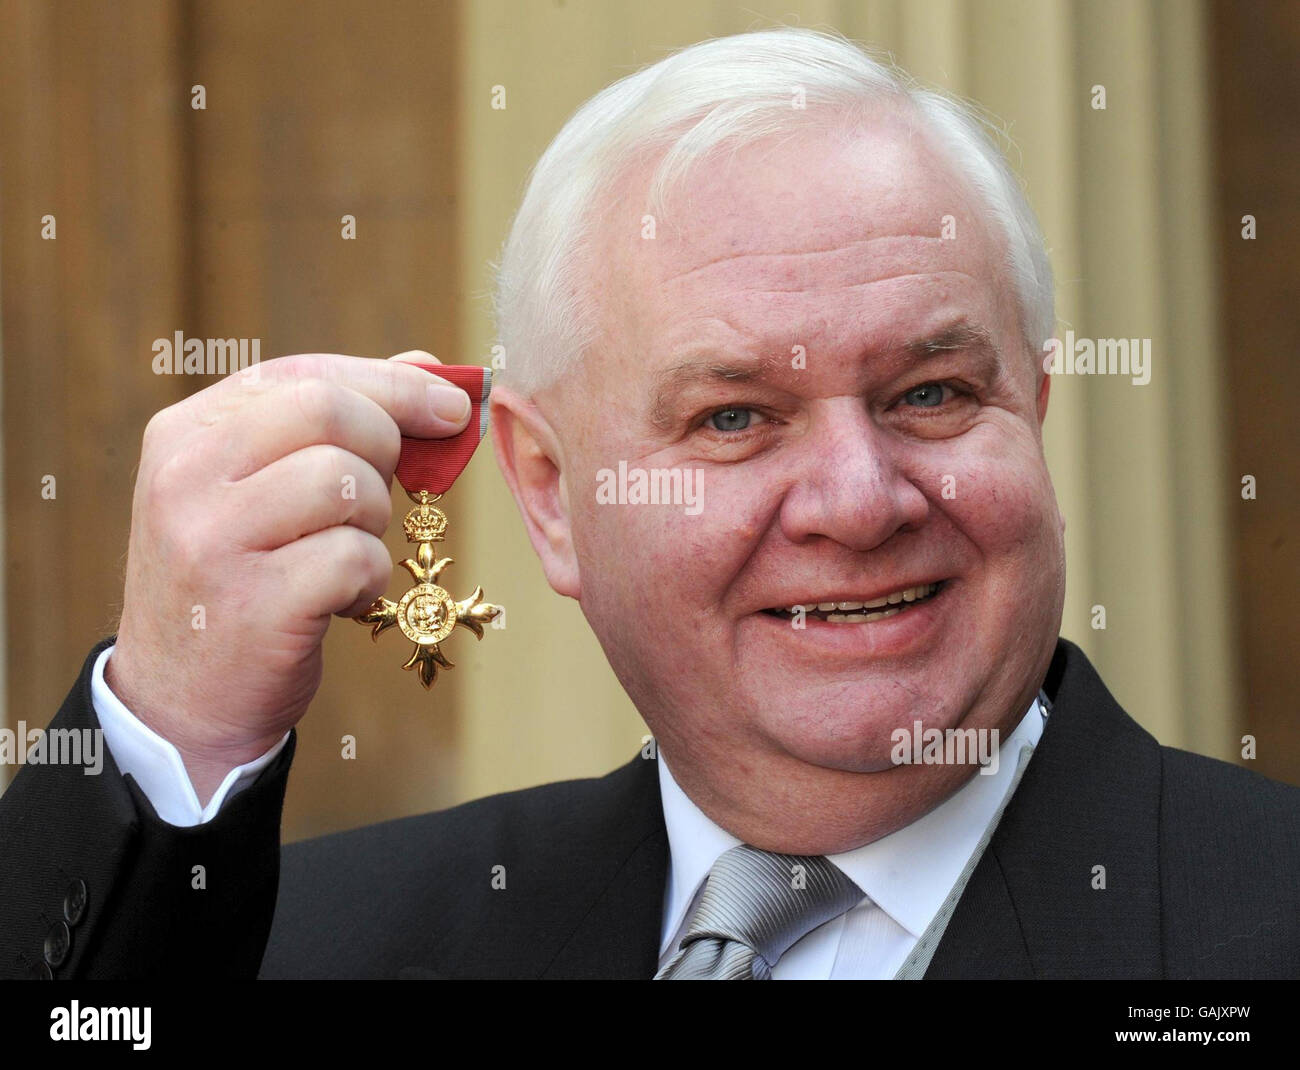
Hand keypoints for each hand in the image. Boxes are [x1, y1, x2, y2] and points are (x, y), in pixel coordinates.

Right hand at [106, 351, 467, 802]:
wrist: (183, 699)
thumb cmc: (240, 579)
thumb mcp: (260, 489)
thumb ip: (334, 424)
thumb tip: (432, 368)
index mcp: (186, 432)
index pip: (304, 373)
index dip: (393, 384)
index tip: (453, 407)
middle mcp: (186, 476)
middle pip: (331, 412)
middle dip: (386, 450)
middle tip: (382, 497)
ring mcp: (212, 540)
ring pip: (347, 482)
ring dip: (374, 522)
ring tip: (346, 554)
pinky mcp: (253, 604)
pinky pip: (356, 557)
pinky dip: (370, 580)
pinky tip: (341, 600)